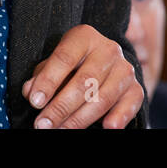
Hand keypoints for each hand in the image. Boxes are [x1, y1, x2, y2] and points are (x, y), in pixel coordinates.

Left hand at [21, 25, 143, 128]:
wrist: (104, 63)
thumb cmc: (72, 64)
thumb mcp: (53, 64)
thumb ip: (41, 76)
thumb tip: (30, 91)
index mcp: (84, 36)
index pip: (64, 58)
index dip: (48, 81)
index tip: (35, 102)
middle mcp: (108, 49)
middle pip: (84, 81)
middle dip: (61, 106)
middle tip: (42, 125)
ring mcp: (125, 69)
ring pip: (103, 97)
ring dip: (79, 119)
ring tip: (59, 130)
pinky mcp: (136, 88)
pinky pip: (131, 104)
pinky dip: (119, 117)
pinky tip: (106, 127)